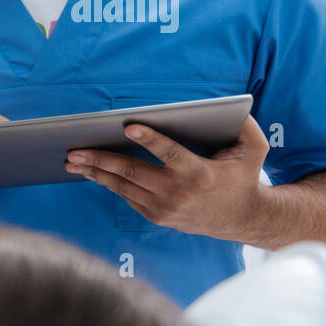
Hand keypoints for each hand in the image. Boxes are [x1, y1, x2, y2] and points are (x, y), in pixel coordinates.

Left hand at [65, 115, 269, 239]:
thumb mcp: (254, 149)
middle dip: (101, 159)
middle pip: (133, 173)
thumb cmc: (244, 175)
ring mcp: (165, 208)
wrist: (241, 218)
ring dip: (95, 172)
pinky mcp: (156, 216)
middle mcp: (179, 193)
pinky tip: (90, 171)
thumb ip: (244, 126)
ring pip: (123, 186)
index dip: (149, 140)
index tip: (128, 127)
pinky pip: (126, 196)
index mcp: (200, 174)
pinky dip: (107, 182)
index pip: (170, 155)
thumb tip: (230, 106)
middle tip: (75, 149)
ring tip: (72, 160)